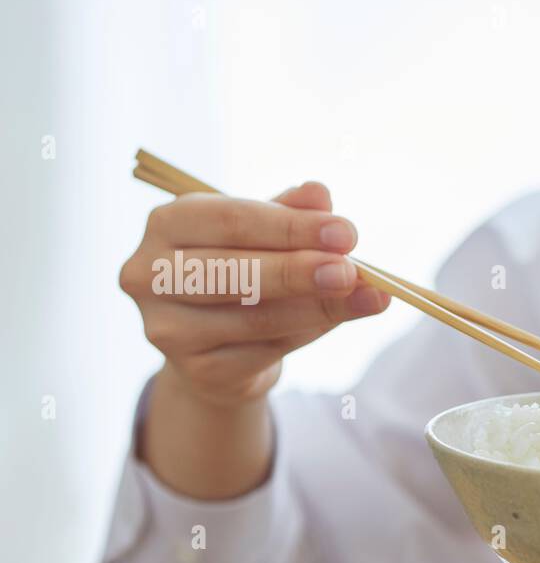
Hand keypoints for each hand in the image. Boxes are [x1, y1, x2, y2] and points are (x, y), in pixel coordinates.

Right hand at [119, 182, 388, 407]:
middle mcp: (151, 273)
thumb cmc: (242, 272)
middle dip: (302, 270)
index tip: (347, 233)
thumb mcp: (263, 235)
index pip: (232, 220)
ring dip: (319, 307)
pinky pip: (263, 352)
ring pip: (256, 317)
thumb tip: (320, 192)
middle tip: (353, 271)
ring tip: (366, 297)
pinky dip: (308, 334)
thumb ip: (289, 213)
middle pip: (237, 270)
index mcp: (168, 222)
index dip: (292, 227)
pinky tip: (339, 320)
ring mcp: (166, 327)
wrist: (217, 346)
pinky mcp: (195, 370)